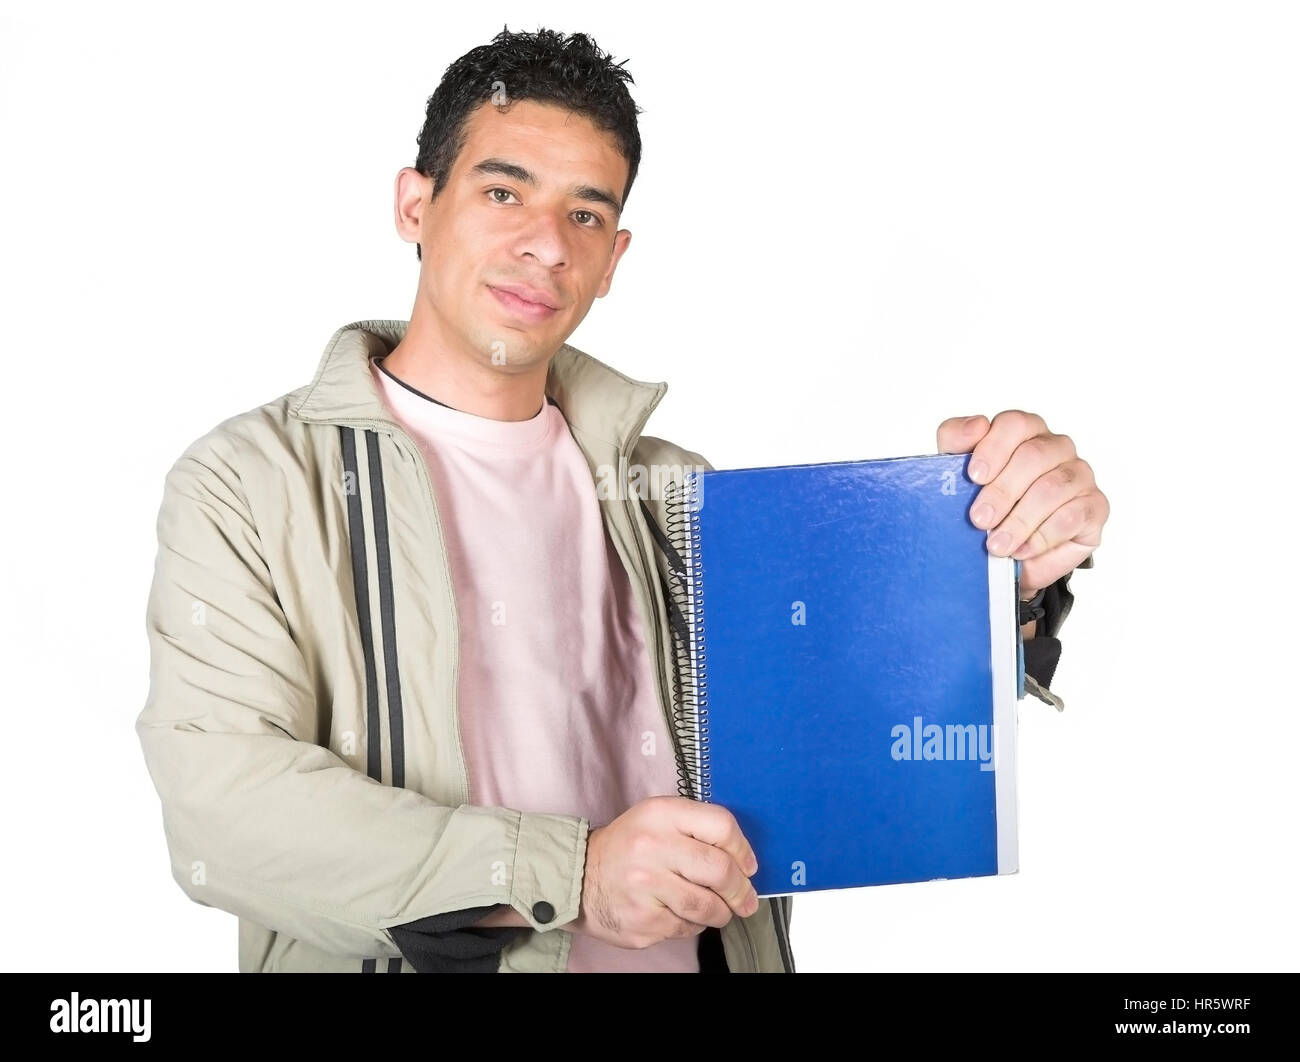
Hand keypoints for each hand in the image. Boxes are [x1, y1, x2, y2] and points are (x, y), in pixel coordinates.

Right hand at [570, 795, 760, 949]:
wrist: (579, 876)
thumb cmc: (628, 846)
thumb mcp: (657, 818)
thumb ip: (696, 827)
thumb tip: (742, 858)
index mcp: (660, 815)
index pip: (721, 825)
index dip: (742, 849)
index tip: (748, 865)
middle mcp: (652, 848)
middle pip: (720, 870)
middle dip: (741, 889)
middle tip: (746, 898)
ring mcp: (646, 887)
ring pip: (707, 906)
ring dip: (722, 912)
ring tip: (720, 910)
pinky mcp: (643, 921)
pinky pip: (686, 928)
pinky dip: (693, 924)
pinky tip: (681, 913)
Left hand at [938, 410, 1108, 596]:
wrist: (1008, 550)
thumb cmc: (985, 502)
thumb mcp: (958, 472)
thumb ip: (956, 440)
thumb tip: (974, 426)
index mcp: (1024, 431)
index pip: (1015, 424)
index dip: (993, 448)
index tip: (974, 476)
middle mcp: (1056, 447)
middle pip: (1034, 457)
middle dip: (1002, 491)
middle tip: (979, 519)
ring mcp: (1079, 475)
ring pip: (1053, 488)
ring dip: (1020, 520)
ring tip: (997, 544)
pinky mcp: (1094, 506)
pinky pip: (1073, 516)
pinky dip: (1042, 536)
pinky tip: (1022, 550)